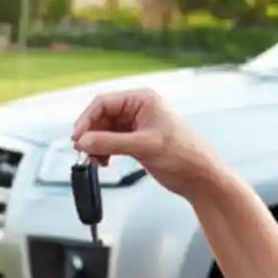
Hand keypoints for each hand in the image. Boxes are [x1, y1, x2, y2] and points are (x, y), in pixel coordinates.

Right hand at [71, 88, 226, 199]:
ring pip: (105, 131)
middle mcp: (138, 109)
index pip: (104, 103)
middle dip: (91, 135)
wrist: (200, 177)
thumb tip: (84, 141)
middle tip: (82, 150)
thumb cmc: (184, 155)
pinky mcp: (137, 141)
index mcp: (143, 100)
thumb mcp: (143, 146)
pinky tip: (104, 161)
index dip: (87, 119)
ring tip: (95, 159)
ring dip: (96, 145)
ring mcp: (137, 125)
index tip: (77, 136)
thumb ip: (110, 143)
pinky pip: (112, 142)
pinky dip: (104, 151)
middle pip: (102, 117)